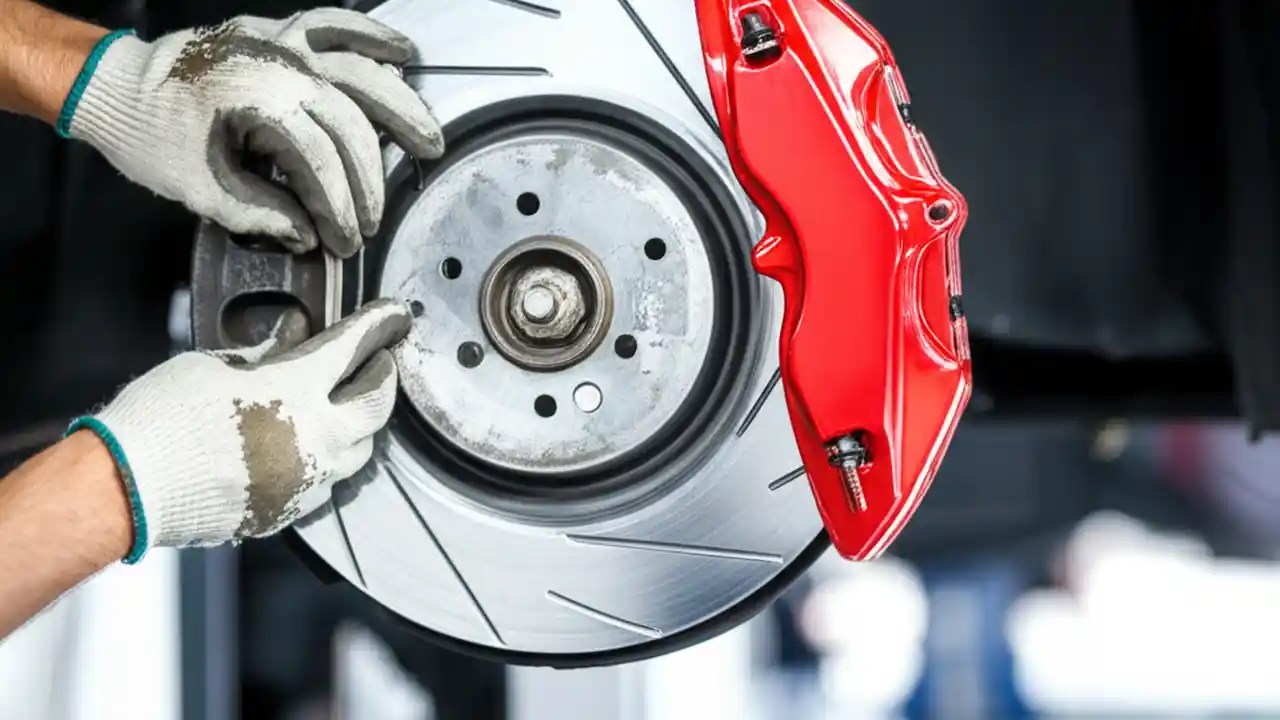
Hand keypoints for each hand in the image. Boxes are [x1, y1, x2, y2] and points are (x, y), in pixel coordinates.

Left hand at [65, 10, 443, 256]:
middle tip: (378, 216)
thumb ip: (262, 214)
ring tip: (430, 139)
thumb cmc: (151, 135)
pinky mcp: (278, 33)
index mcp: (258, 104)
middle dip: (370, 179)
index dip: (340, 208)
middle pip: (352, 124)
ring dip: (401, 107)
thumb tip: (307, 235)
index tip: (345, 240)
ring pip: (362, 71)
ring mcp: (281, 44)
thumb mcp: (202, 190)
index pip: (321, 162)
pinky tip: (402, 53)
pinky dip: (372, 36)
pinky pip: (335, 25)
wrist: (115, 85)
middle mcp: (279, 67)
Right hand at [75, 299, 411, 561]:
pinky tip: (313, 447)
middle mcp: (317, 438)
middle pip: (378, 404)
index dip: (379, 325)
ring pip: (360, 451)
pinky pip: (328, 483)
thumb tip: (292, 336)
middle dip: (384, 377)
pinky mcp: (289, 512)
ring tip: (350, 405)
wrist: (127, 488)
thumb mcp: (214, 365)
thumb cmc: (162, 419)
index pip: (354, 347)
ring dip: (361, 425)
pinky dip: (329, 460)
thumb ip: (265, 353)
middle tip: (381, 361)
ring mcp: (307, 481)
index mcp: (299, 390)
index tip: (394, 316)